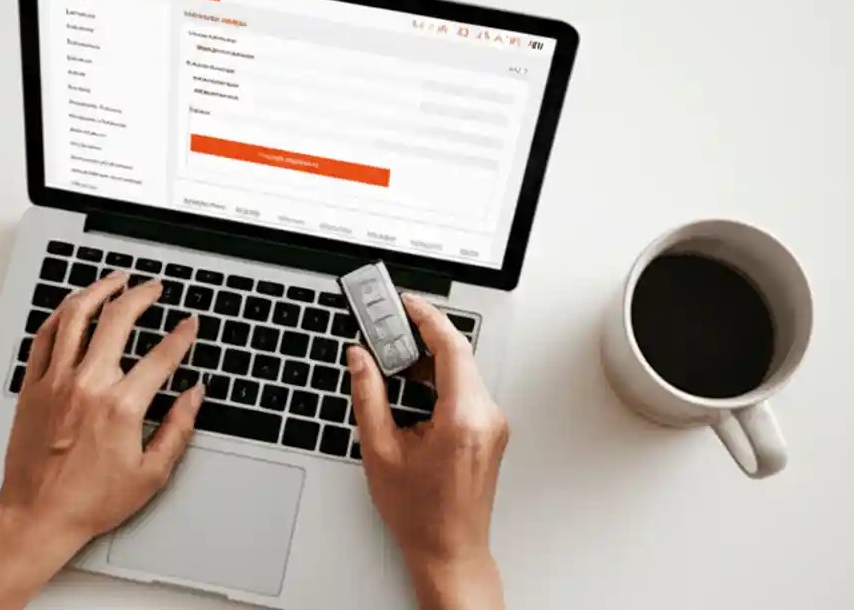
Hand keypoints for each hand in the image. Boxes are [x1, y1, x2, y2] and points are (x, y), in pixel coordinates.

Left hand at [0, 271, 203, 545]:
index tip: (189, 325)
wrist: (37, 515)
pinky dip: (61, 315)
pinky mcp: (32, 388)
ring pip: (76, 318)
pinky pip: (45, 338)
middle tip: (153, 288)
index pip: (161, 356)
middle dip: (141, 296)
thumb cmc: (90, 500)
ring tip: (114, 280)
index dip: (182, 335)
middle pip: (118, 320)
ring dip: (99, 291)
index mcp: (122, 407)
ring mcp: (55, 382)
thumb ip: (178, 427)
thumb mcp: (152, 473)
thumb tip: (194, 395)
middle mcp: (88, 386)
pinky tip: (74, 306)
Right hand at [347, 294, 508, 609]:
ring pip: (463, 371)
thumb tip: (360, 359)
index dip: (427, 317)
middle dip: (424, 336)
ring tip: (395, 359)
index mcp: (464, 418)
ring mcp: (493, 423)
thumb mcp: (380, 451)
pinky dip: (440, 379)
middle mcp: (487, 416)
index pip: (451, 347)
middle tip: (391, 326)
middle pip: (459, 355)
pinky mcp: (490, 430)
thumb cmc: (420, 515)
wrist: (449, 550)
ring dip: (431, 359)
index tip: (407, 303)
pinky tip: (414, 385)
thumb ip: (368, 396)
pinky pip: (467, 389)